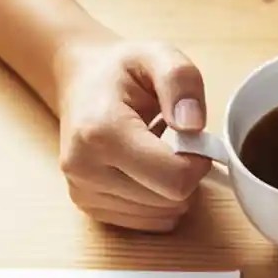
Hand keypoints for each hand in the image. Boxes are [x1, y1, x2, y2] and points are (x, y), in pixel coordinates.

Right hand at [54, 35, 210, 231]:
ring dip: (171, 187)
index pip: (174, 179)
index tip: (191, 137)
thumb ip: (182, 81)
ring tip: (154, 150)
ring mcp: (83, 192)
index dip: (198, 161)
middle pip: (171, 200)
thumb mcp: (157, 55)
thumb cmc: (121, 70)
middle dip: (185, 173)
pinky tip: (143, 169)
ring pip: (162, 215)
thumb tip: (193, 126)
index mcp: (102, 132)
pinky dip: (157, 199)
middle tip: (173, 140)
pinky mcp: (88, 207)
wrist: (80, 81)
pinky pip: (147, 222)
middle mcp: (85, 169)